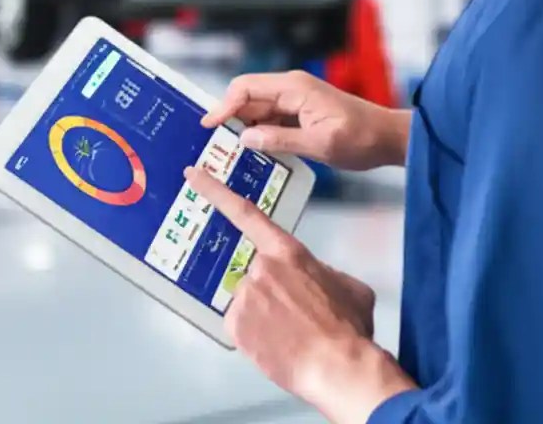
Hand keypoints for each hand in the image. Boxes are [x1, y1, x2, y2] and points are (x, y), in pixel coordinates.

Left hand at [186, 167, 416, 423]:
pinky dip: (254, 334)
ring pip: (248, 301)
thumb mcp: (348, 286)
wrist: (337, 367)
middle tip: (292, 316)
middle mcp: (259, 268)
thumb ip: (323, 272)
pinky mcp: (234, 325)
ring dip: (263, 315)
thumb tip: (315, 277)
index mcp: (286, 252)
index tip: (193, 176)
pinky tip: (275, 345)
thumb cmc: (347, 326)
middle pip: (255, 273)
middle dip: (271, 292)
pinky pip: (240, 325)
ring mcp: (243, 296)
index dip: (215, 191)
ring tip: (289, 336)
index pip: (244, 213)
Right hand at [201, 71, 410, 170]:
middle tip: (211, 143)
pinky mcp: (300, 114)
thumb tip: (246, 139)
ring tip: (225, 151)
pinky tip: (250, 152)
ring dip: (243, 128)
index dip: (223, 105)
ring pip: (257, 110)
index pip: (245, 88)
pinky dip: (259, 134)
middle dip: (228, 118)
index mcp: (294, 88)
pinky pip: (271, 120)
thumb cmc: (362, 138)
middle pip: (247, 98)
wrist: (389, 138)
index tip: (208, 125)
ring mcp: (295, 101)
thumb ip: (280, 140)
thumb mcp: (320, 144)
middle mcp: (291, 89)